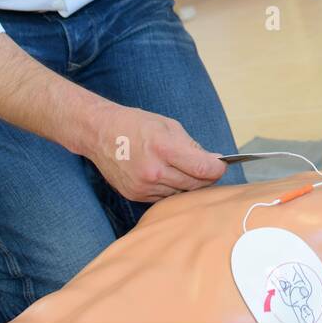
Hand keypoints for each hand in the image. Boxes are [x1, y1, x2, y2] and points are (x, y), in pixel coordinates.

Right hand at [86, 104, 226, 201]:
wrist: (99, 133)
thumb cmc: (136, 125)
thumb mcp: (168, 126)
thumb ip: (192, 146)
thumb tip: (213, 161)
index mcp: (164, 148)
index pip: (202, 168)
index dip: (217, 169)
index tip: (222, 166)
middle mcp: (153, 171)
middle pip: (193, 184)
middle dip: (206, 178)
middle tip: (210, 169)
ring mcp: (143, 186)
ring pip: (179, 193)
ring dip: (188, 184)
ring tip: (187, 170)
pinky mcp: (134, 195)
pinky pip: (163, 197)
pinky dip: (171, 188)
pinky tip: (169, 176)